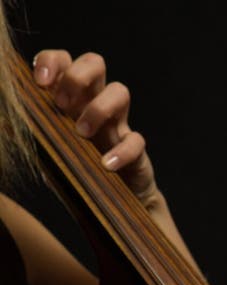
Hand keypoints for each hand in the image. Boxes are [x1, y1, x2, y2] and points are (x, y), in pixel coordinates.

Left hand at [32, 50, 157, 208]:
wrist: (110, 204)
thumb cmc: (76, 174)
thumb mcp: (50, 154)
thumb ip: (34, 138)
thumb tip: (7, 127)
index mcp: (72, 100)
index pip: (64, 61)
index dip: (52, 62)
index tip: (41, 82)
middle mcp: (95, 104)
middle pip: (95, 62)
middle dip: (77, 76)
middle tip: (63, 105)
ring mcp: (118, 125)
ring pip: (120, 91)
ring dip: (99, 108)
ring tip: (83, 134)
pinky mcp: (135, 150)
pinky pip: (136, 141)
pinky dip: (122, 151)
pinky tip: (106, 165)